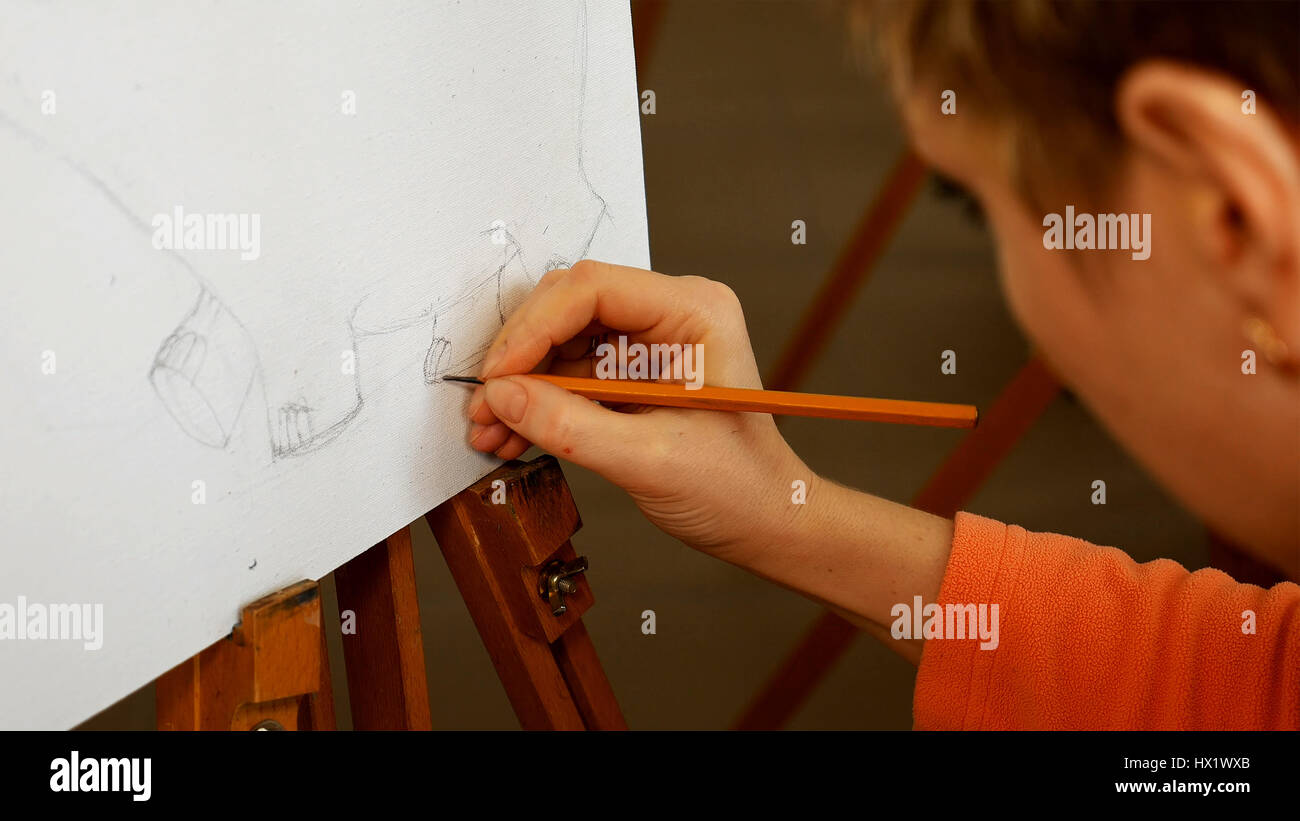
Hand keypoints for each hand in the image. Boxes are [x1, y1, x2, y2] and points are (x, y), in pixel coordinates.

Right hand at [466, 260, 815, 562]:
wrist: (764, 523)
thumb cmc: (737, 487)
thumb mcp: (648, 459)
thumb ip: (570, 425)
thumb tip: (502, 397)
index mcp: (693, 312)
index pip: (593, 290)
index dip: (534, 328)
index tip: (498, 376)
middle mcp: (670, 315)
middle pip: (568, 310)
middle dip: (520, 359)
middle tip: (485, 406)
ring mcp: (649, 343)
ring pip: (561, 343)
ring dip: (521, 387)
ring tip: (489, 430)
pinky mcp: (632, 374)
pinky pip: (570, 374)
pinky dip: (537, 404)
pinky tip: (511, 434)